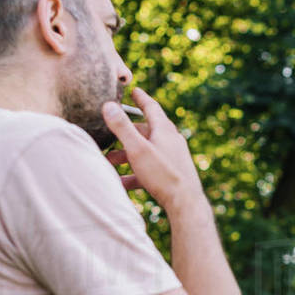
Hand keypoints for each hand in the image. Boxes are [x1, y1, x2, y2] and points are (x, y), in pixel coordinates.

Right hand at [102, 87, 204, 212]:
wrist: (186, 204)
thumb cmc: (163, 174)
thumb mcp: (138, 149)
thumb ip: (122, 127)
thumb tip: (108, 105)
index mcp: (164, 130)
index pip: (151, 107)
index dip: (141, 98)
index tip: (134, 90)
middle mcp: (171, 141)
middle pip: (145, 132)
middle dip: (126, 133)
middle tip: (109, 135)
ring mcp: (172, 158)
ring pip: (145, 152)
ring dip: (126, 156)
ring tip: (109, 162)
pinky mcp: (171, 175)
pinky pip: (149, 171)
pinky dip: (134, 174)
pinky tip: (120, 183)